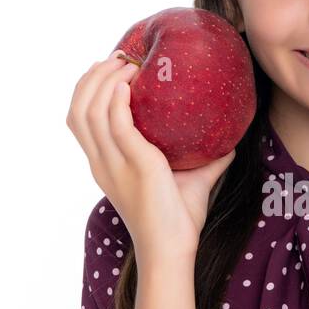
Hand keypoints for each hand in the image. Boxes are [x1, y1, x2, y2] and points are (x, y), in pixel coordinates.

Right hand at [67, 50, 235, 261]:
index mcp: (105, 165)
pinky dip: (119, 98)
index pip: (79, 120)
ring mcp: (114, 163)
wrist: (173, 249)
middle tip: (116, 58)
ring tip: (125, 63)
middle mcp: (102, 162)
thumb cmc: (177, 221)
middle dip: (91, 78)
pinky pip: (116, 122)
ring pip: (90, 110)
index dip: (87, 91)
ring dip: (105, 81)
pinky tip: (132, 83)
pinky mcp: (135, 163)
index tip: (109, 71)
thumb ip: (206, 160)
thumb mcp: (190, 182)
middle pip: (77, 109)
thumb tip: (231, 141)